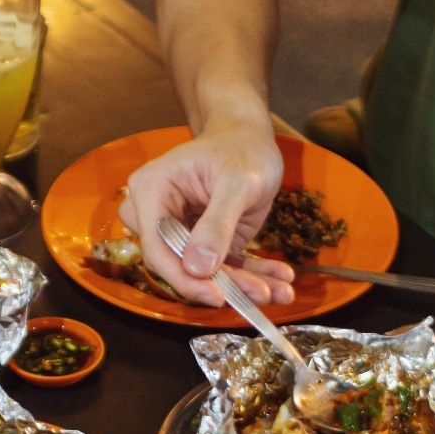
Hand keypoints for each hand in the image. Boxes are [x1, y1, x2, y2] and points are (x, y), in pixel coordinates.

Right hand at [120, 122, 295, 306]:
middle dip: (223, 283)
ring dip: (244, 284)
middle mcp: (158, 214)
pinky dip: (252, 275)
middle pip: (179, 265)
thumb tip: (198, 267)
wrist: (250, 138)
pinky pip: (223, 265)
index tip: (218, 295)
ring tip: (282, 291)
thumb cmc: (241, 147)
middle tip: (262, 294)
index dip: (184, 277)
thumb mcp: (237, 182)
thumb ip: (217, 224)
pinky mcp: (202, 241)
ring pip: (205, 271)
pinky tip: (280, 281)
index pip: (157, 247)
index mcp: (152, 192)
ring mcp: (180, 230)